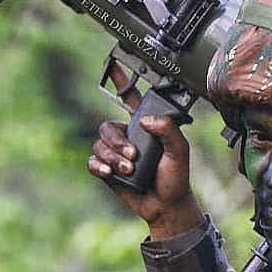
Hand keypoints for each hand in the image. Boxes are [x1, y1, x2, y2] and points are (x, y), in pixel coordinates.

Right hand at [88, 66, 203, 238]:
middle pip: (107, 127)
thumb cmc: (175, 178)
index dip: (122, 83)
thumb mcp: (179, 152)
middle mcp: (128, 137)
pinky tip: (109, 172)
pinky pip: (92, 160)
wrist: (165, 206)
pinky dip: (99, 165)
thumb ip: (169, 132)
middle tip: (133, 157)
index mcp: (145, 128)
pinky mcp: (106, 170)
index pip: (131, 101)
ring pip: (99, 145)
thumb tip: (147, 120)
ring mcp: (115, 153)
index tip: (113, 65)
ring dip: (112, 157)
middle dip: (117, 142)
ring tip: (129, 170)